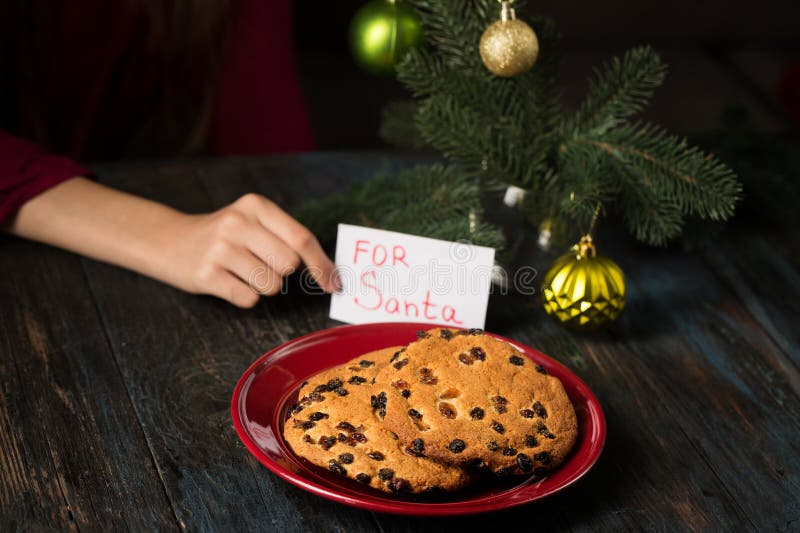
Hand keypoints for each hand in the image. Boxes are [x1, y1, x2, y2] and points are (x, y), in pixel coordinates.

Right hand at [7, 178, 337, 308]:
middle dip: (282, 273)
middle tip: (260, 264)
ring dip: (263, 286)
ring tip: (242, 271)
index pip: (302, 239)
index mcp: (256, 206)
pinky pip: (248, 299)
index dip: (322, 265)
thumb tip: (330, 273)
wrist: (170, 240)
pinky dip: (245, 297)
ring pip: (271, 285)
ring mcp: (220, 248)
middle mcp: (237, 222)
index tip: (334, 284)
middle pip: (289, 265)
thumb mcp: (254, 221)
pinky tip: (229, 282)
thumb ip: (288, 238)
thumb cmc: (226, 235)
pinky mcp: (206, 274)